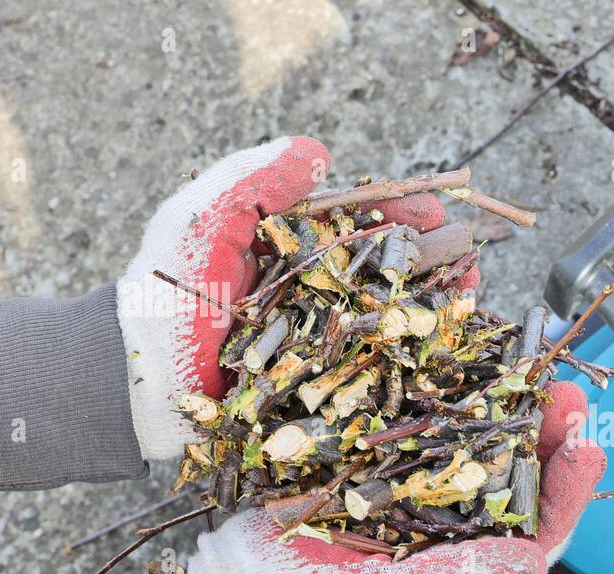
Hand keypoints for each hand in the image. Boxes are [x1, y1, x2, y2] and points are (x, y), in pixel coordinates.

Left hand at [115, 135, 477, 459]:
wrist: (143, 371)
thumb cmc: (168, 287)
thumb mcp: (208, 216)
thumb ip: (258, 179)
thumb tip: (319, 149)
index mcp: (291, 248)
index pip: (358, 223)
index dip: (399, 212)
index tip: (433, 209)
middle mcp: (312, 290)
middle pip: (383, 266)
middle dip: (430, 256)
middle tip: (467, 251)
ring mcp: (320, 338)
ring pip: (389, 314)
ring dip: (434, 302)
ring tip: (469, 293)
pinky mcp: (321, 385)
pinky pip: (376, 366)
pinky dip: (414, 355)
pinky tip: (444, 344)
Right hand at [185, 382, 604, 573]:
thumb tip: (533, 562)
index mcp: (477, 568)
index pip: (541, 530)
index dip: (570, 489)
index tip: (588, 446)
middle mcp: (464, 526)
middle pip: (523, 478)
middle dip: (549, 434)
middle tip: (564, 392)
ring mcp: (430, 489)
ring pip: (486, 444)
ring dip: (511, 405)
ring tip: (531, 367)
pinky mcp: (394, 458)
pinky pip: (435, 422)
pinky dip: (456, 390)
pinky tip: (471, 358)